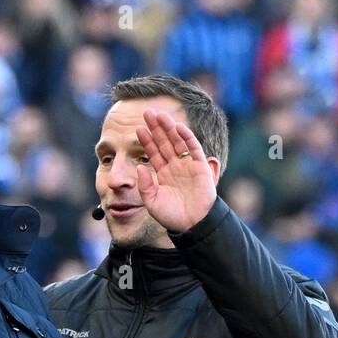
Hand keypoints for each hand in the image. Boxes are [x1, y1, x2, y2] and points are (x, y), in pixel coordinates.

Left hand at [135, 108, 217, 233]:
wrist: (192, 224)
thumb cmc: (172, 216)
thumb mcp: (152, 202)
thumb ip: (145, 185)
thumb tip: (140, 167)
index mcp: (162, 174)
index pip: (153, 152)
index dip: (146, 140)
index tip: (138, 128)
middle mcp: (174, 166)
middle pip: (163, 143)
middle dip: (155, 128)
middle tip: (147, 112)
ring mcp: (187, 165)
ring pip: (177, 142)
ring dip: (169, 128)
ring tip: (160, 115)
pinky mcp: (200, 167)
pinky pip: (193, 148)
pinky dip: (186, 137)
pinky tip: (177, 127)